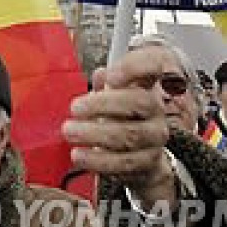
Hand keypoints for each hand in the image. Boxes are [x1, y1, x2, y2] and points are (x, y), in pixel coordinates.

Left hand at [63, 46, 174, 203]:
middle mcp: (156, 109)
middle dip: (102, 104)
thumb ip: (104, 84)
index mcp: (146, 85)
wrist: (139, 157)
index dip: (135, 67)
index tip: (110, 76)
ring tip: (70, 132)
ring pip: (130, 135)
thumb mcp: (110, 96)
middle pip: (139, 101)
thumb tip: (101, 75)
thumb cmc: (119, 118)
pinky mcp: (148, 162)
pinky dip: (98, 160)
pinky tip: (79, 155)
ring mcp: (154, 137)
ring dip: (95, 133)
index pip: (154, 64)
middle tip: (74, 108)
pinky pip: (124, 163)